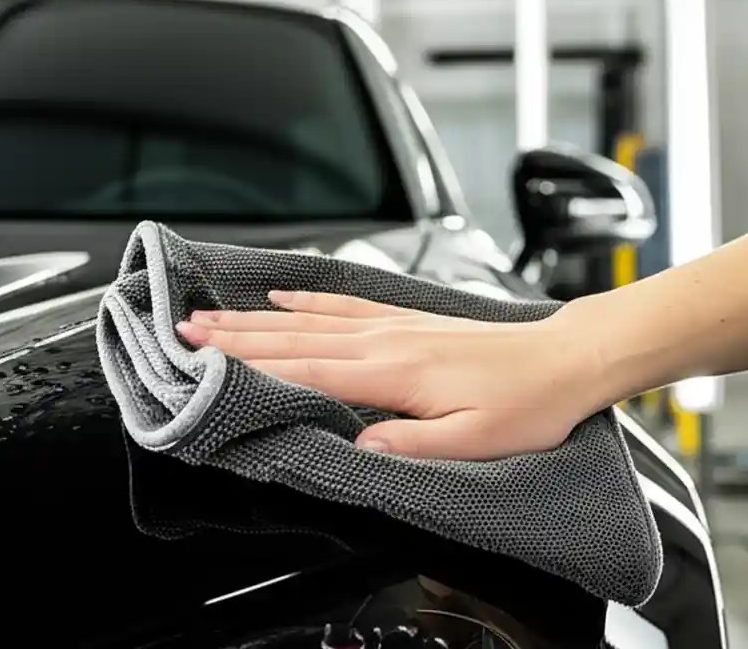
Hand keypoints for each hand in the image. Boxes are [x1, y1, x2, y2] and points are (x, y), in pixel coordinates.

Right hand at [175, 290, 620, 459]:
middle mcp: (385, 340)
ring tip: (212, 314)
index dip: (249, 364)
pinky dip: (307, 302)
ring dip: (256, 319)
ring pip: (309, 320)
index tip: (203, 357)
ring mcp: (393, 325)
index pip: (305, 369)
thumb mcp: (476, 441)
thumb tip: (358, 450)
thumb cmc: (526, 403)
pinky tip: (282, 297)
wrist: (565, 358)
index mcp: (394, 372)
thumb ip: (412, 445)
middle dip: (233, 337)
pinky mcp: (405, 321)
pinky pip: (344, 305)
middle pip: (293, 339)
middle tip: (182, 330)